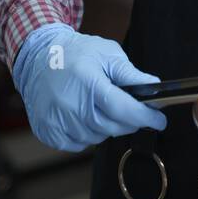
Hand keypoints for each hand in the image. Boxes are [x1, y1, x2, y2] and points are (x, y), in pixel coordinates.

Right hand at [11, 23, 166, 152]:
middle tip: (133, 111)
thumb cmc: (76, 53)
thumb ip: (131, 75)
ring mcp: (57, 120)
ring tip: (101, 107)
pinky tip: (84, 116)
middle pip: (112, 128)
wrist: (38, 57)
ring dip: (106, 128)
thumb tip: (155, 88)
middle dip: (130, 122)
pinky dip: (87, 135)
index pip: (123, 110)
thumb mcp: (108, 54)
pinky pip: (77, 144)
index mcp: (88, 83)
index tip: (159, 120)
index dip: (145, 118)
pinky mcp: (47, 130)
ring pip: (96, 138)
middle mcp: (71, 104)